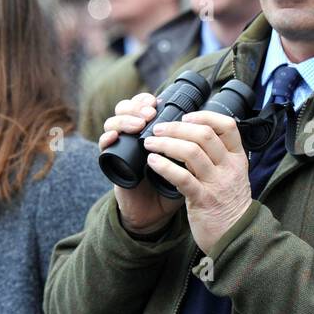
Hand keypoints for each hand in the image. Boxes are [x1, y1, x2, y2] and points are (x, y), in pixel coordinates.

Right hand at [99, 93, 181, 235]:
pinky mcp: (112, 164)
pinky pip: (105, 147)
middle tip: (149, 113)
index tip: (159, 102)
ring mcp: (122, 148)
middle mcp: (134, 136)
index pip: (142, 105)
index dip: (146, 100)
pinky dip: (107, 139)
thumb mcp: (186, 164)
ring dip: (125, 119)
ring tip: (139, 125)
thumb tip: (209, 129)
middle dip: (137, 106)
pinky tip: (115, 137)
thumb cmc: (173, 186)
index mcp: (152, 132)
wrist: (155, 214)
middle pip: (126, 108)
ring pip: (113, 122)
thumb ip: (194, 148)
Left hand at [143, 110, 251, 253]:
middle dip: (176, 128)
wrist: (236, 238)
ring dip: (165, 143)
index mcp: (238, 159)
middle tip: (158, 129)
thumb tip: (193, 137)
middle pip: (204, 134)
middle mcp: (229, 168)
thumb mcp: (233, 177)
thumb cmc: (229, 206)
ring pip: (191, 152)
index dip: (205, 116)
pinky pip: (181, 177)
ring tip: (150, 143)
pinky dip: (164, 166)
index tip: (186, 117)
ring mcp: (217, 184)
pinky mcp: (203, 200)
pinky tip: (152, 161)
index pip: (228, 126)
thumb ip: (219, 158)